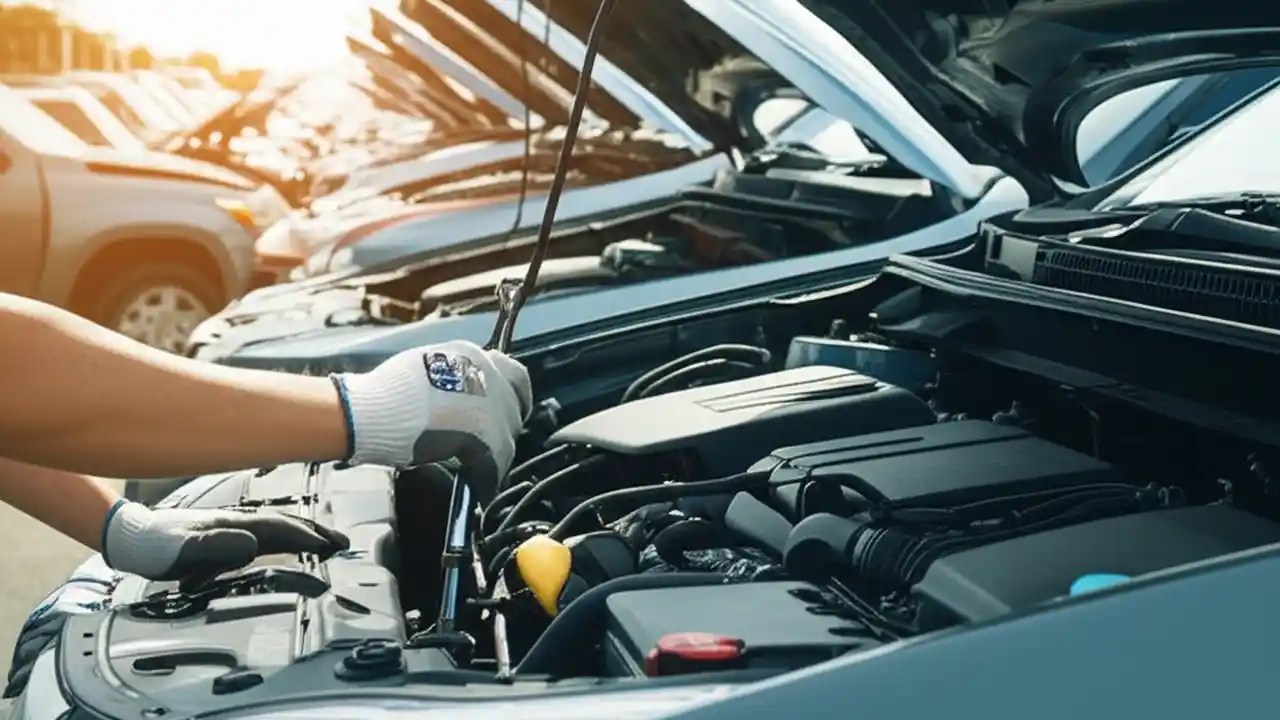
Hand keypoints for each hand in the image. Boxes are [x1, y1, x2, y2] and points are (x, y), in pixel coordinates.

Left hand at [102, 501, 349, 580]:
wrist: (128, 537)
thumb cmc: (152, 547)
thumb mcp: (180, 551)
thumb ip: (214, 546)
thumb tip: (251, 543)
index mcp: (233, 525)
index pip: (279, 530)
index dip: (306, 538)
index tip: (331, 546)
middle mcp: (237, 522)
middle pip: (284, 524)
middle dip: (314, 532)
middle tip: (342, 542)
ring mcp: (231, 526)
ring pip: (275, 528)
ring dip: (302, 533)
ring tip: (325, 540)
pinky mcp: (223, 535)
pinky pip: (263, 535)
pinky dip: (282, 537)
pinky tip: (285, 542)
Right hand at [332, 340, 532, 500]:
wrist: (368, 411)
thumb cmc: (384, 395)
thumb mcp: (427, 369)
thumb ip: (454, 379)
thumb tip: (462, 399)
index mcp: (470, 354)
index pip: (513, 374)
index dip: (512, 398)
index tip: (504, 413)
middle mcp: (486, 372)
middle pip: (515, 406)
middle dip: (504, 428)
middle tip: (487, 446)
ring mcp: (488, 401)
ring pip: (507, 435)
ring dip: (495, 455)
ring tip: (479, 470)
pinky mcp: (482, 431)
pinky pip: (495, 460)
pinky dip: (487, 477)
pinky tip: (477, 486)